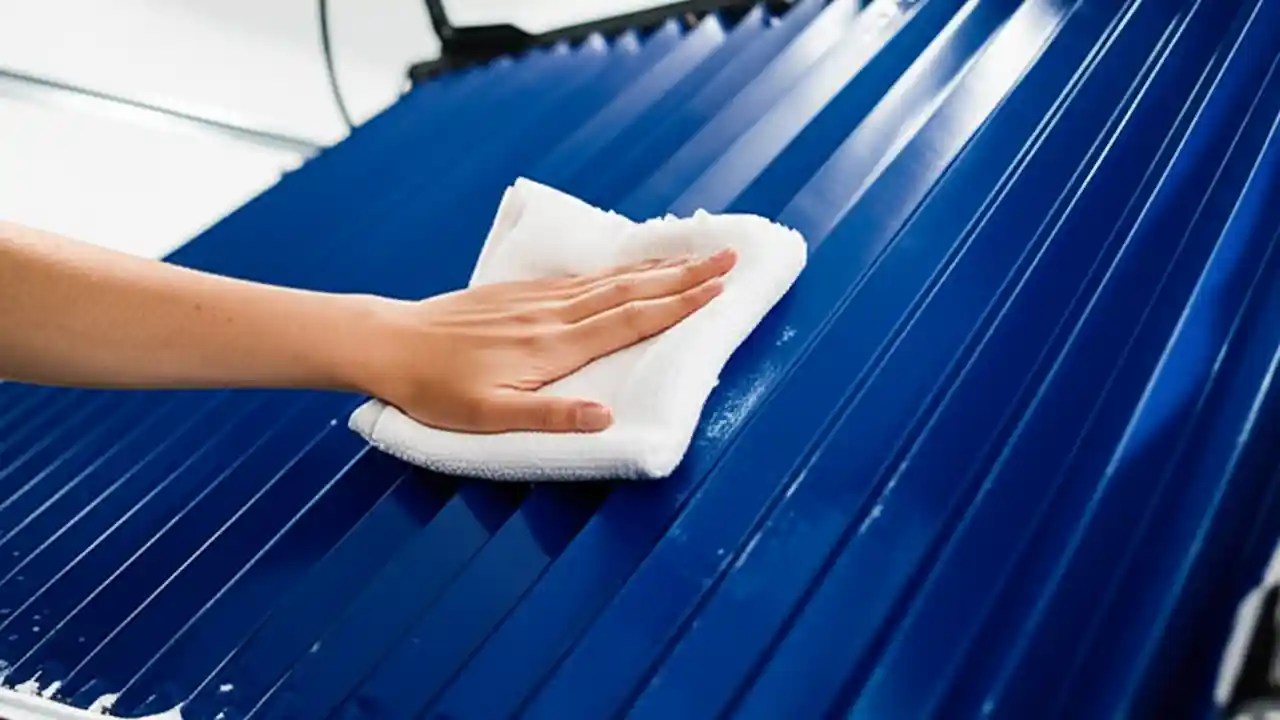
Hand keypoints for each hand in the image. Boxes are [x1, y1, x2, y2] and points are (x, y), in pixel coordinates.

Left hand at [356, 249, 736, 432]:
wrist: (390, 343)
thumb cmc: (437, 389)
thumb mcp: (488, 417)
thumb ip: (549, 417)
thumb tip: (607, 418)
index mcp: (553, 347)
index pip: (629, 321)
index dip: (678, 305)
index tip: (718, 288)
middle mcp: (552, 315)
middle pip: (630, 291)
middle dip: (683, 275)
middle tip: (729, 257)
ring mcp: (537, 300)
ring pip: (610, 280)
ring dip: (657, 268)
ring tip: (695, 255)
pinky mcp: (520, 293)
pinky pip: (583, 277)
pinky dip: (617, 269)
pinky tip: (629, 267)